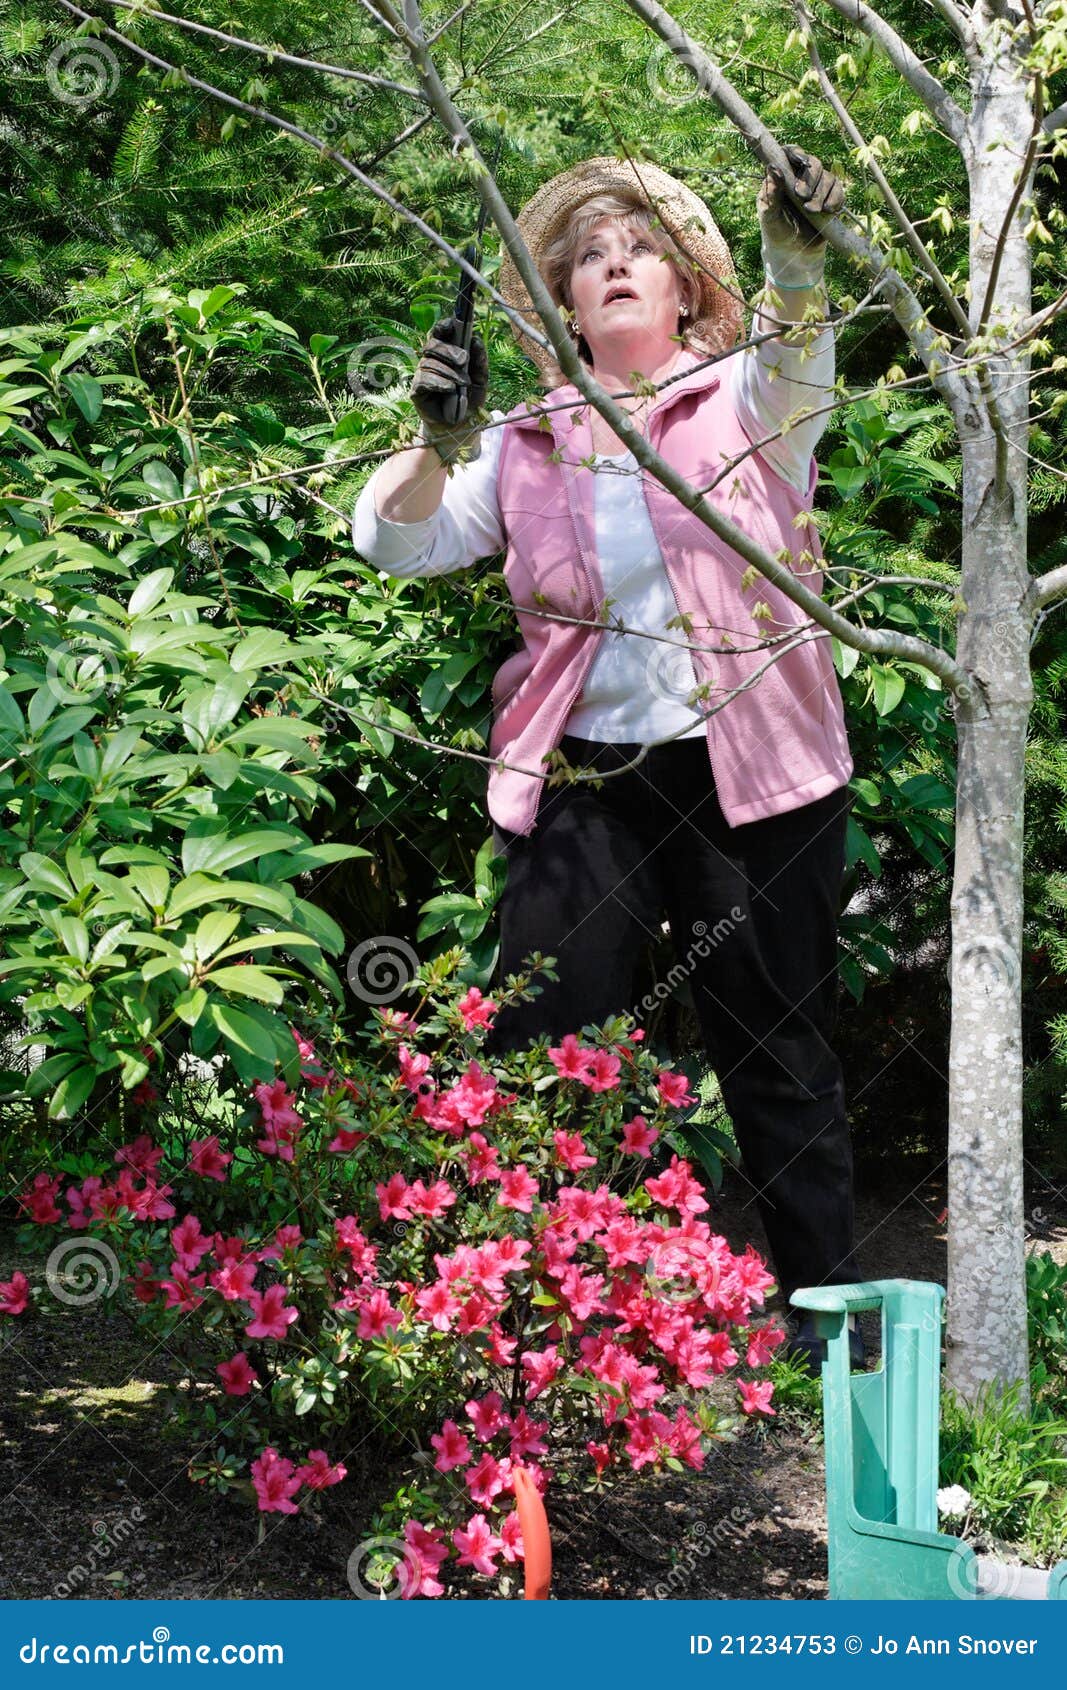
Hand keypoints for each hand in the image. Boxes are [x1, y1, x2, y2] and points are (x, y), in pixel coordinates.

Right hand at [410, 314, 488, 463]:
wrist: (462, 426)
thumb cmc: (470, 399)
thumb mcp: (481, 379)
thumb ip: (480, 359)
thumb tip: (476, 339)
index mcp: (446, 353)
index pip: (439, 332)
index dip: (444, 325)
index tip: (454, 324)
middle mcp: (432, 361)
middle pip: (431, 343)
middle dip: (448, 350)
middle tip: (463, 359)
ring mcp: (422, 375)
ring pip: (429, 363)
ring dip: (449, 372)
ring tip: (463, 383)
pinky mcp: (417, 391)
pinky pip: (424, 380)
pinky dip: (439, 382)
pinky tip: (450, 389)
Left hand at [757, 145, 844, 249]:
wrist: (794, 254)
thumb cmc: (776, 233)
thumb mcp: (769, 216)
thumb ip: (770, 193)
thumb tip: (773, 168)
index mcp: (783, 176)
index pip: (791, 154)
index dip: (797, 153)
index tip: (800, 162)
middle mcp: (801, 178)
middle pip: (813, 163)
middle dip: (810, 179)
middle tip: (802, 196)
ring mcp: (818, 187)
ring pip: (828, 177)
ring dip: (821, 194)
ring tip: (812, 212)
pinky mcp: (830, 199)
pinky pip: (839, 191)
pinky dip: (835, 199)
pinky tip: (827, 211)